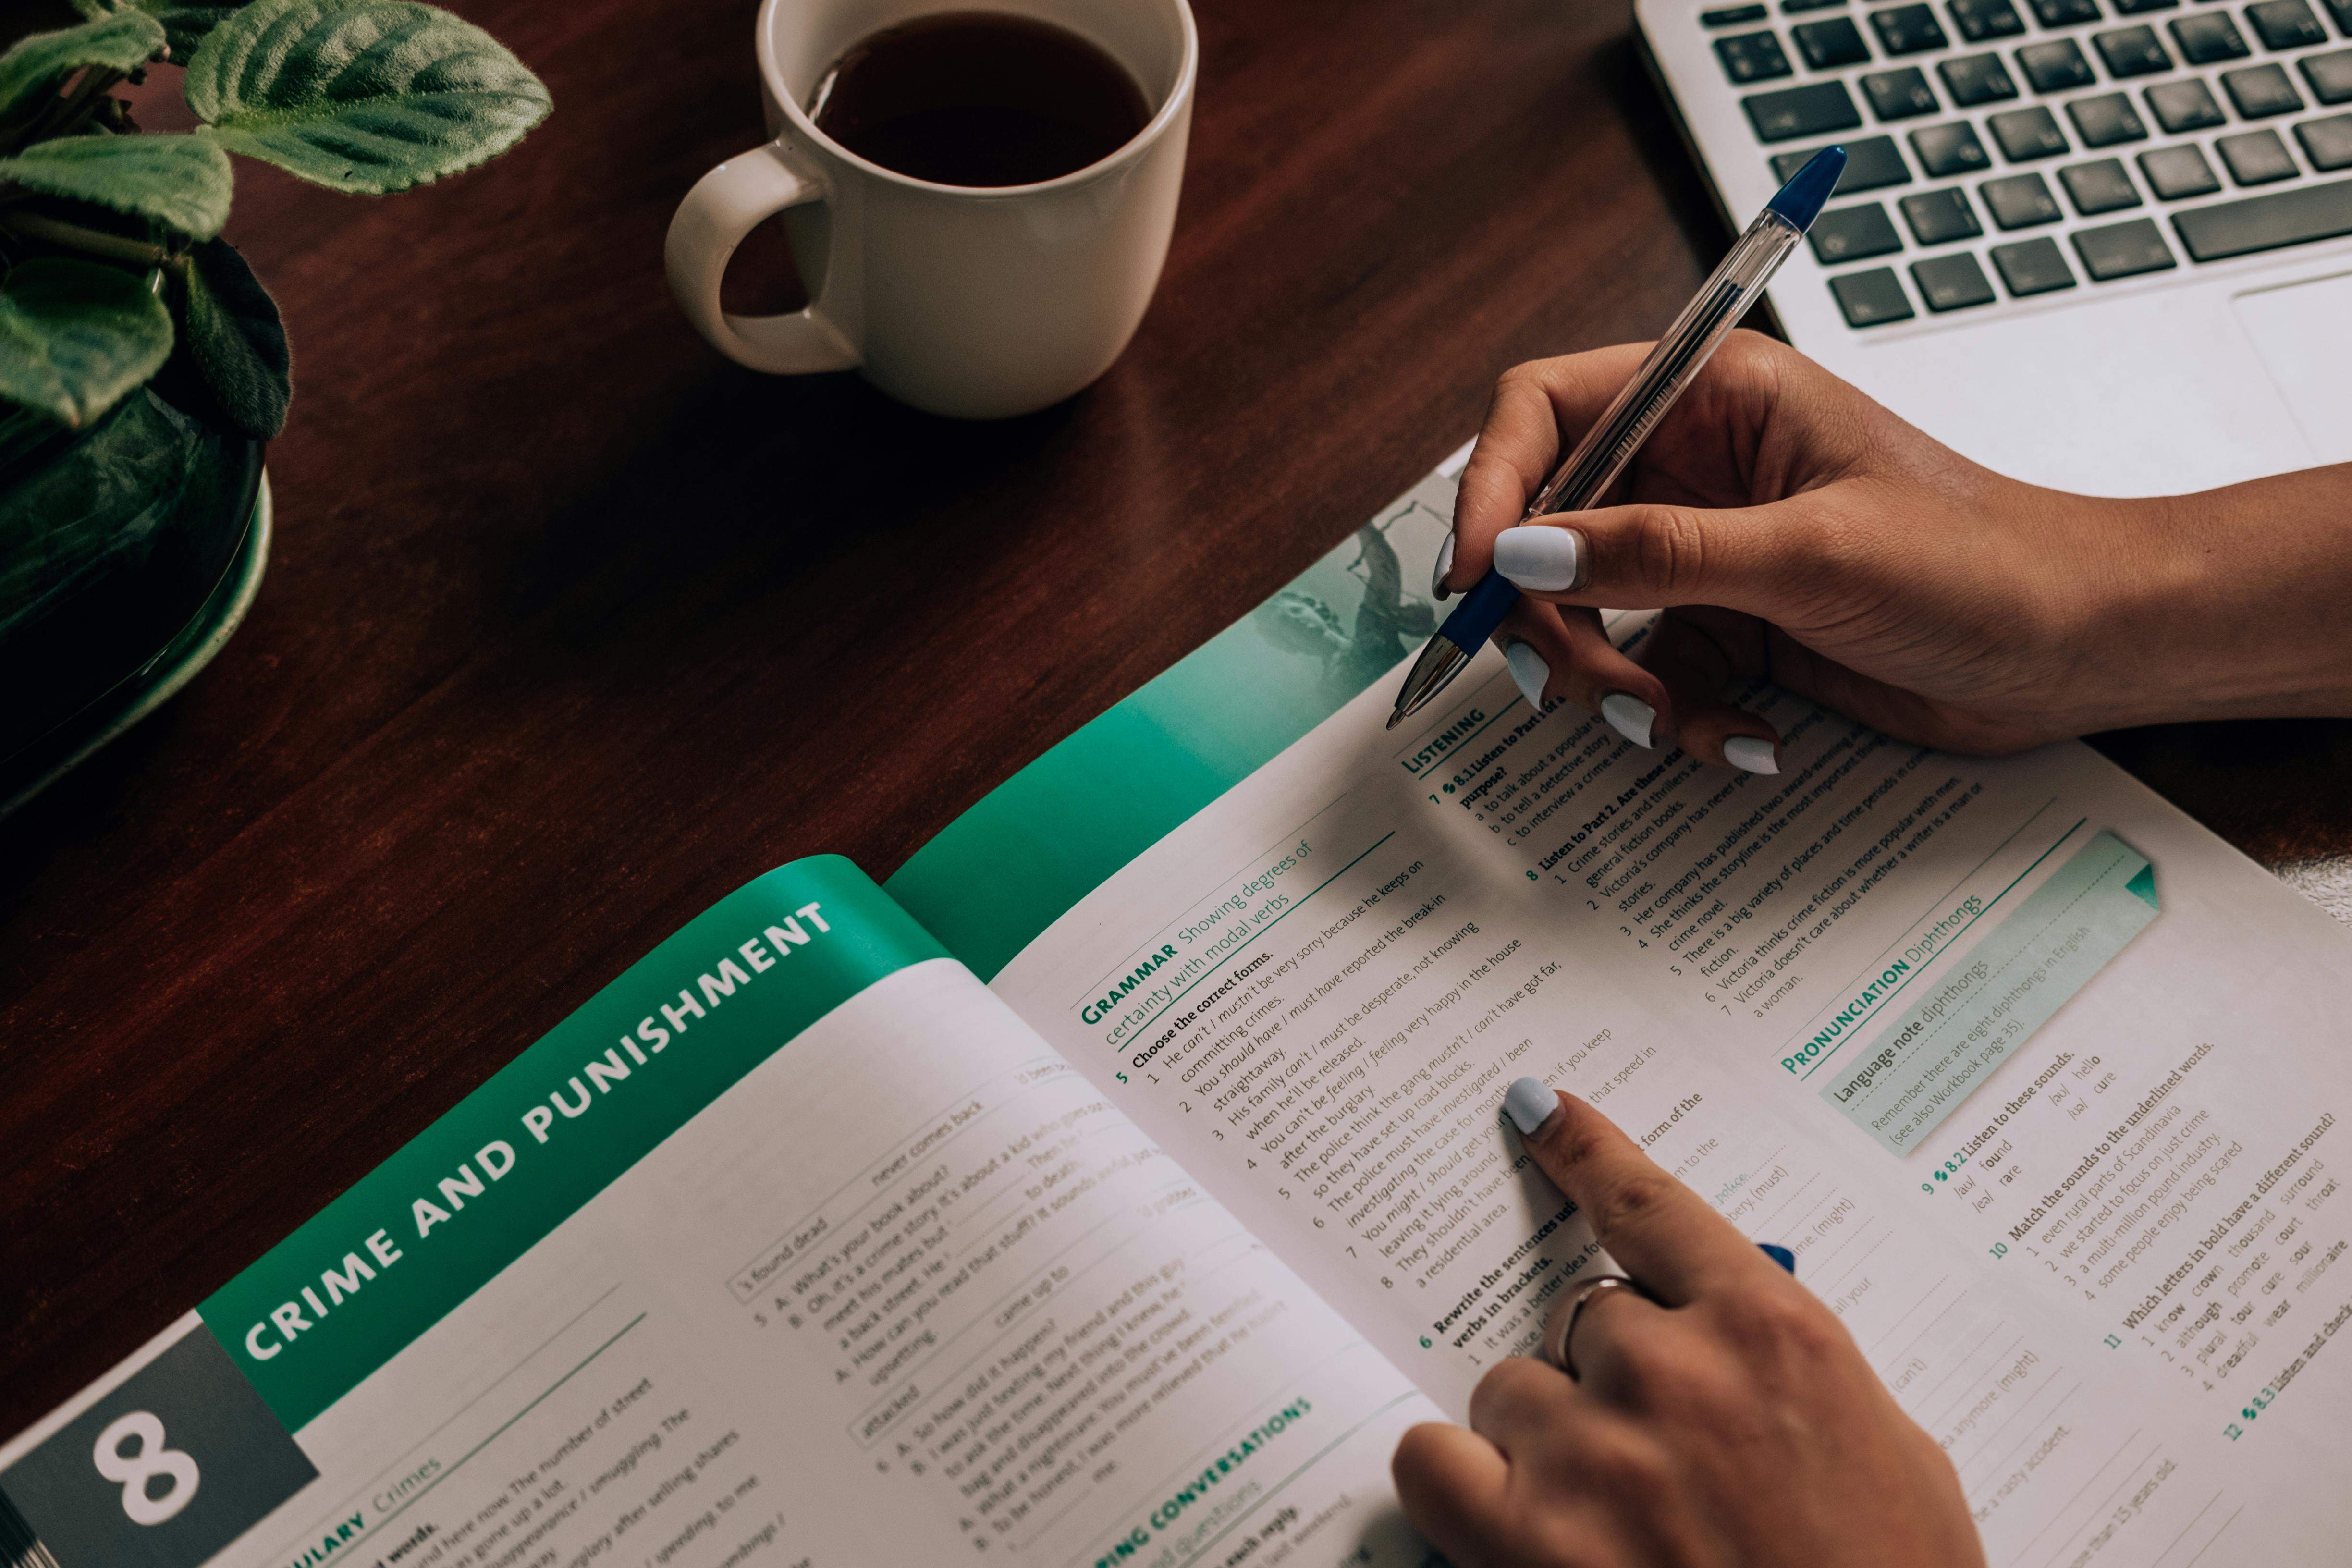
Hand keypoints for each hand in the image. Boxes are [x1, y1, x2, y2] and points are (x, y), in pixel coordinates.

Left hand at [1390, 1085, 1982, 1567]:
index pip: (1650, 1207)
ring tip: (1610, 1523)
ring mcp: (1596, 1450)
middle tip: (1659, 1467)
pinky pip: (1431, 1458)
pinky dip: (1456, 1484)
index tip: (1541, 1110)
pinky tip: (1504, 1522)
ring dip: (1545, 1443)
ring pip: (1512, 1389)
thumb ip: (1802, 1380)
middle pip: (1583, 1320)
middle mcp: (1677, 1372)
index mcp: (1775, 1336)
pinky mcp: (1526, 1537)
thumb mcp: (1896, 1461)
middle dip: (1609, 1382)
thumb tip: (1743, 1354)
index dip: (1587, 1152)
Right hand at [1437, 331, 2351, 763]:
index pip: (1547, 409)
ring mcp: (1707, 551)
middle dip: (1548, 615)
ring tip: (1668, 721)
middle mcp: (1695, 466)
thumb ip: (1655, 554)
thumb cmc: (1982, 564)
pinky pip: (1644, 674)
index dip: (1493, 484)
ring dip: (1605, 682)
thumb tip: (1520, 553)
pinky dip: (1672, 718)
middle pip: (1545, 525)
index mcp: (1712, 396)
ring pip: (1582, 613)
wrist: (2079, 647)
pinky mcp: (1727, 625)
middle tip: (1573, 681)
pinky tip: (1739, 735)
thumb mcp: (1810, 553)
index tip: (1478, 574)